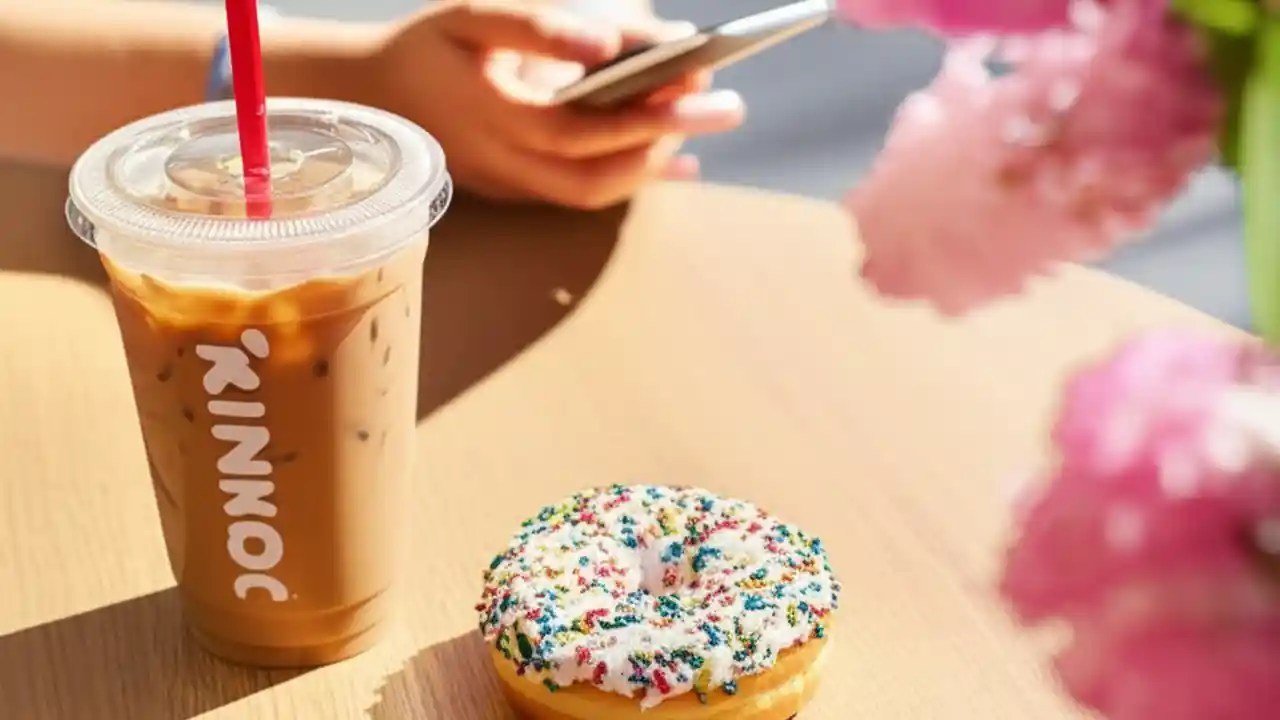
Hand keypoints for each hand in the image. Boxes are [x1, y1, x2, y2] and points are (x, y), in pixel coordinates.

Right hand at [368, 0, 744, 208]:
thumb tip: (608, 44)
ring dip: (652, 163)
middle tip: (729, 107)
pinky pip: (582, 194)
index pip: (578, 125)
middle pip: (596, 171)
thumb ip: (538, 25)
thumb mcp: (471, 15)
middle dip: (666, 141)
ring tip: (702, 124)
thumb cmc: (427, 47)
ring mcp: (511, 185)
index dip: (641, 111)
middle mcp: (504, 163)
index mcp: (492, 116)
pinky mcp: (517, 190)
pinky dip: (633, 178)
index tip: (699, 80)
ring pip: (592, 192)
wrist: (368, 98)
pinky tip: (679, 164)